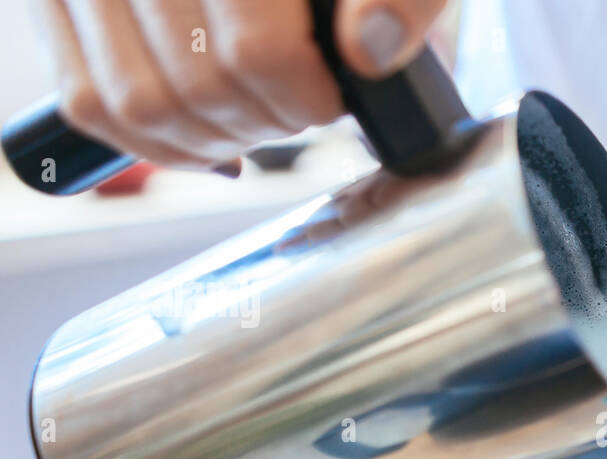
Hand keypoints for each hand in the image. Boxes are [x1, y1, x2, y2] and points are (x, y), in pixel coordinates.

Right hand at [42, 0, 448, 172]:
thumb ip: (401, 0)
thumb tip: (368, 51)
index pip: (257, 48)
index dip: (305, 95)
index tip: (329, 96)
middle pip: (200, 85)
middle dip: (264, 121)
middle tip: (296, 110)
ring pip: (137, 104)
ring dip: (211, 141)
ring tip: (255, 121)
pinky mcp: (51, 2)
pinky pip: (88, 102)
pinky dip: (151, 142)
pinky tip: (205, 138)